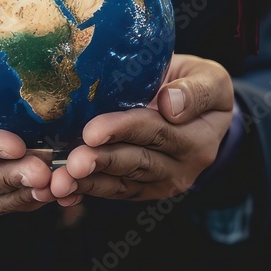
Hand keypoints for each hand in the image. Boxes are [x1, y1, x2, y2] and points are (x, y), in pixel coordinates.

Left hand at [50, 54, 233, 204]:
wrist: (194, 109)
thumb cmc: (196, 85)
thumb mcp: (210, 79)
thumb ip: (196, 90)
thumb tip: (169, 104)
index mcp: (199, 137)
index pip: (158, 132)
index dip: (124, 130)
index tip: (93, 131)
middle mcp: (183, 166)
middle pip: (137, 162)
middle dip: (101, 162)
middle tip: (72, 162)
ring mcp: (162, 181)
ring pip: (122, 181)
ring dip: (89, 182)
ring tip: (60, 181)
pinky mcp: (143, 189)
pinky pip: (114, 191)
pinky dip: (87, 191)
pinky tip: (63, 191)